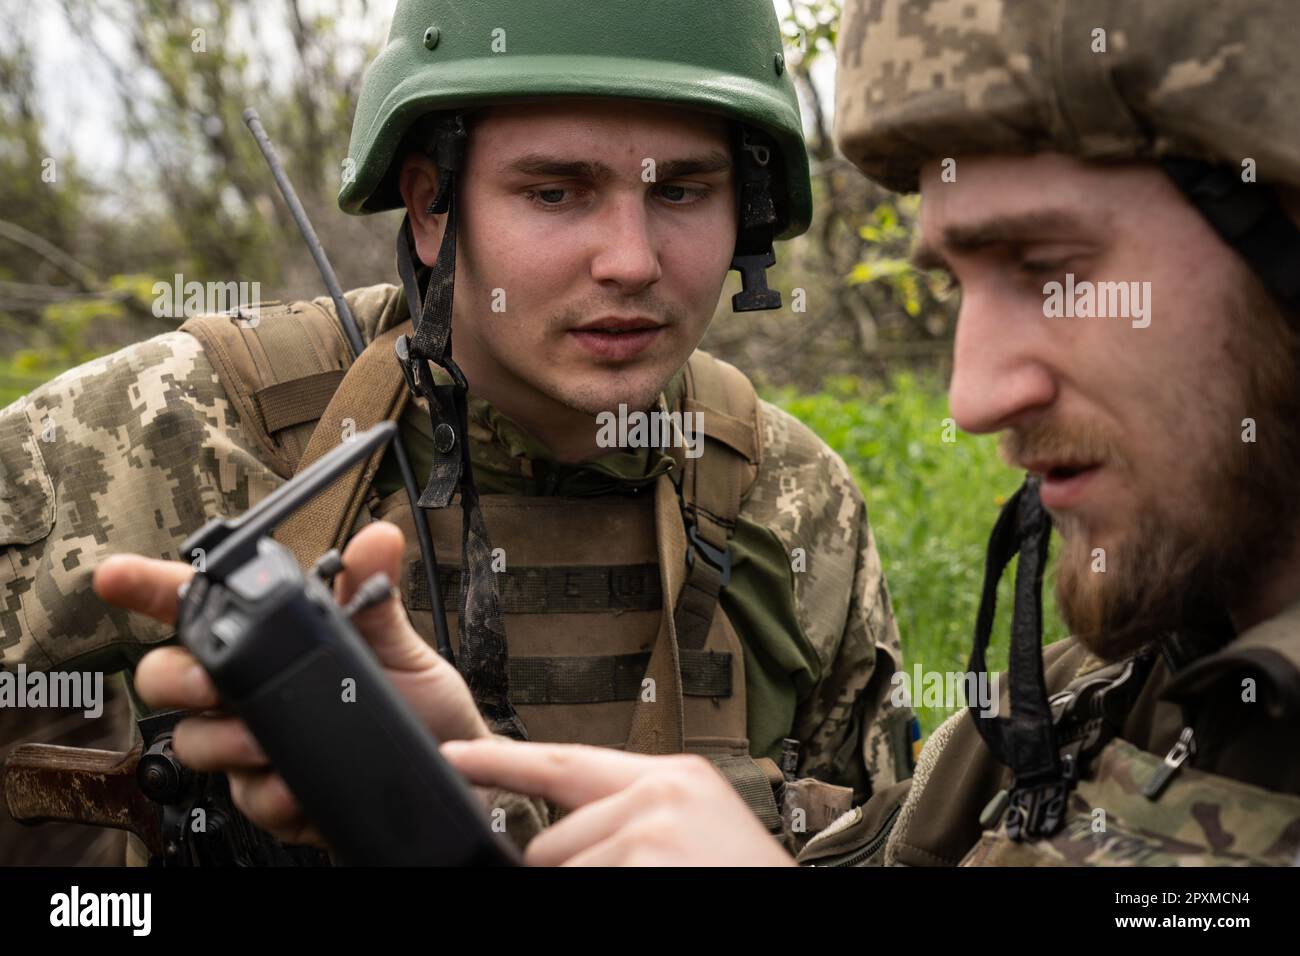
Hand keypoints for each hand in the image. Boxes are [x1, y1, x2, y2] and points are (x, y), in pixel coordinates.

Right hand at [94, 521, 486, 845]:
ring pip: (197, 743)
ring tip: (263, 741)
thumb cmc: (420, 701)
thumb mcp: (402, 644)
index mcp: (273, 643)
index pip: (201, 608)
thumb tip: (378, 538)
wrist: (454, 767)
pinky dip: (273, 792)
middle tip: (212, 682)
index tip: (117, 576)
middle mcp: (252, 693)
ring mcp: (256, 747)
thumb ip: (375, 594)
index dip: (152, 588)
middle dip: (178, 677)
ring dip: (225, 740)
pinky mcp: (275, 798)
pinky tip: (300, 786)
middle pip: (172, 678)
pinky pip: (248, 798)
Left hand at [441, 738, 795, 865]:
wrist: (802, 922)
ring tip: (662, 882)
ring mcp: (653, 826)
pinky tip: (664, 886)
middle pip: (554, 840)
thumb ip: (628, 819)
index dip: (501, 761)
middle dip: (568, 875)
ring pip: (561, 873)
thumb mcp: (691, 833)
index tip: (452, 755)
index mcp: (674, 776)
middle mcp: (662, 789)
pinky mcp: (644, 859)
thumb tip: (557, 836)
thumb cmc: (738, 881)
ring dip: (595, 890)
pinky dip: (605, 900)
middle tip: (641, 878)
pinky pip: (580, 890)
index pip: (567, 760)